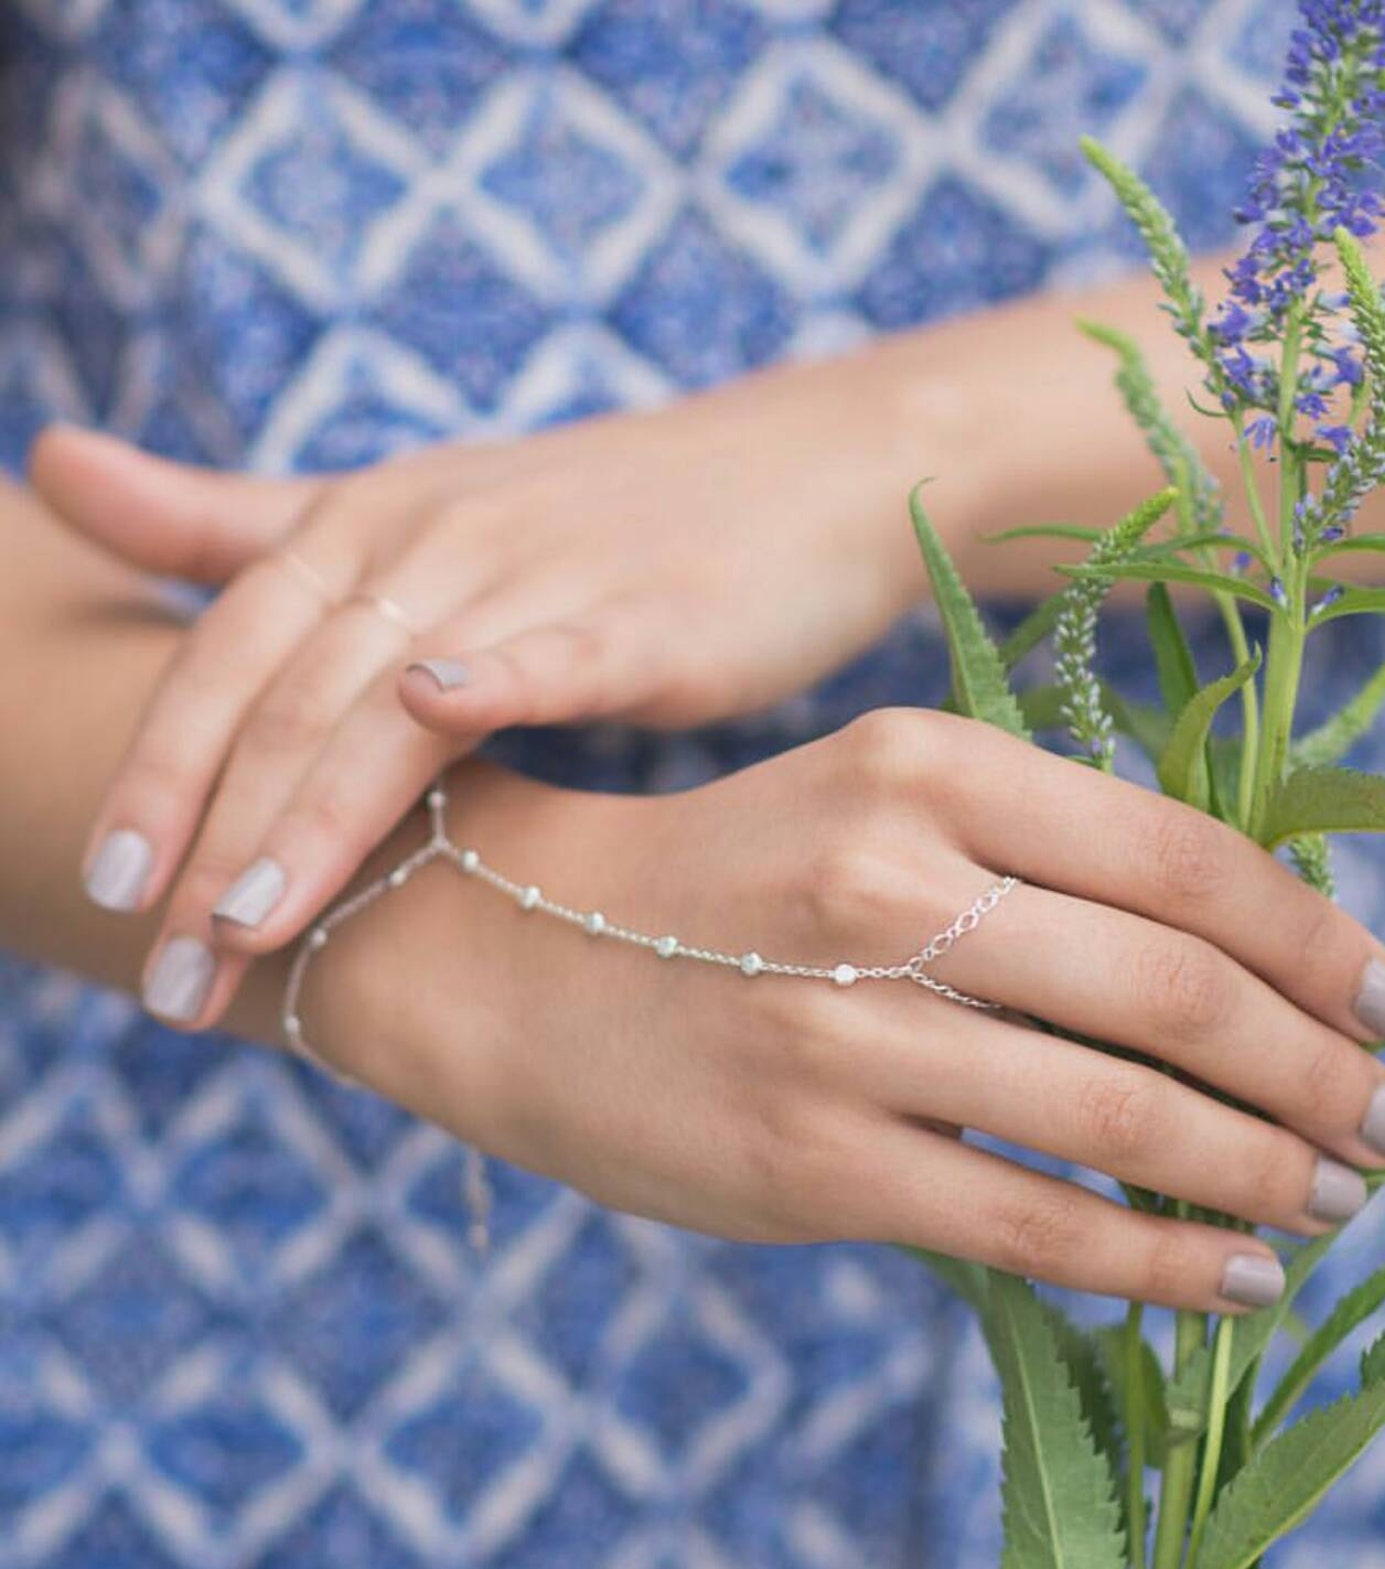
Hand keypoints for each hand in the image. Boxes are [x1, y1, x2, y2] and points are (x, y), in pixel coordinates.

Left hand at [31, 367, 936, 964]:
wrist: (791, 475)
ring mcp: (539, 573)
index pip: (227, 657)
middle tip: (167, 977)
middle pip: (290, 699)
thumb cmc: (591, 515)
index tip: (105, 897)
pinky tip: (440, 713)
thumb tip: (50, 459)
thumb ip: (234, 514)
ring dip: (312, 818)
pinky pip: (555, 650)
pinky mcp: (644, 614)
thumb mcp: (400, 507)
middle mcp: (430, 537)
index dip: (155, 772)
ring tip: (249, 932)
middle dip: (211, 841)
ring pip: (393, 704)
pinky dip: (493, 676)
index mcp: (365, 523)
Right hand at [254, 712, 1384, 1312]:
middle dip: (1317, 1070)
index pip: (1178, 852)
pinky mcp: (809, 1161)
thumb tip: (1232, 961)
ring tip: (1327, 1201)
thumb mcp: (871, 803)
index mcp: (923, 763)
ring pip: (1122, 1114)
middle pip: (1175, 986)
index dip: (1312, 938)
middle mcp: (889, 881)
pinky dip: (1156, 1261)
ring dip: (1262, 1171)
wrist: (515, 958)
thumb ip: (1032, 858)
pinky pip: (1031, 1223)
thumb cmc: (722, 881)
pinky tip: (1230, 1276)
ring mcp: (845, 1029)